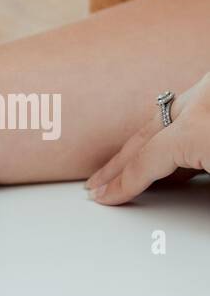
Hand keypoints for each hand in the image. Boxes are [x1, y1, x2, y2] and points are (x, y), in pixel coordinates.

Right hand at [86, 72, 209, 203]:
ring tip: (124, 163)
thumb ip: (189, 177)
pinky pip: (190, 105)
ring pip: (166, 113)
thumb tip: (172, 188)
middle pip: (147, 132)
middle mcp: (205, 99)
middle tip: (98, 181)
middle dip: (119, 161)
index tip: (105, 196)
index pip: (146, 161)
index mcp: (200, 127)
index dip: (122, 184)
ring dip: (144, 140)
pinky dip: (174, 124)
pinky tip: (169, 141)